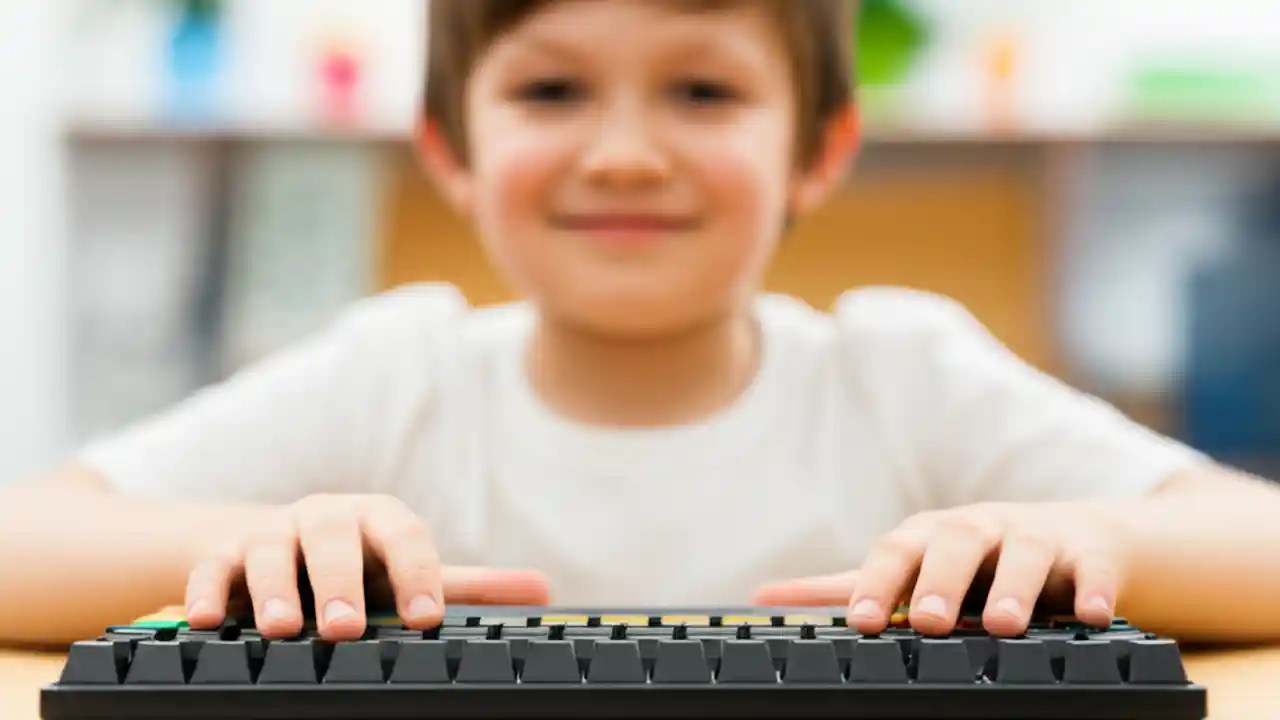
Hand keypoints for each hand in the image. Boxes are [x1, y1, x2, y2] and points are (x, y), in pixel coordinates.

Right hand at [184, 494, 549, 640]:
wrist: (283, 544)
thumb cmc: (362, 564)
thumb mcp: (411, 570)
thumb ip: (470, 584)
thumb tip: (544, 589)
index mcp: (377, 519)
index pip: (404, 535)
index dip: (417, 572)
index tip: (425, 617)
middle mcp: (325, 519)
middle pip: (331, 536)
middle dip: (338, 581)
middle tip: (344, 629)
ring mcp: (271, 534)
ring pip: (267, 550)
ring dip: (272, 589)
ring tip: (281, 628)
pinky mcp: (221, 557)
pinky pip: (208, 569)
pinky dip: (202, 592)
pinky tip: (205, 621)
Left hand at [752, 501, 1128, 636]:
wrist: (1075, 535)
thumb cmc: (974, 559)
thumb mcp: (912, 565)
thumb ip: (847, 584)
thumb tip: (763, 594)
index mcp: (931, 535)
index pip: (896, 553)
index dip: (877, 585)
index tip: (861, 621)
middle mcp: (980, 530)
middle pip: (957, 545)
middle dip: (939, 580)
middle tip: (927, 620)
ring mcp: (1036, 538)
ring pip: (1025, 555)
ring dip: (1014, 588)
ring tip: (1001, 624)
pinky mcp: (1090, 554)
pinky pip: (1094, 569)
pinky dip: (1095, 591)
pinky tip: (1094, 617)